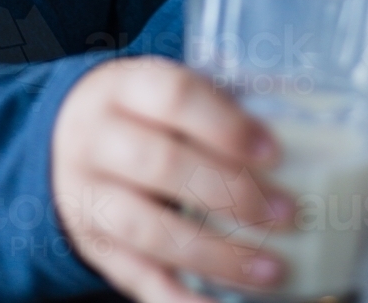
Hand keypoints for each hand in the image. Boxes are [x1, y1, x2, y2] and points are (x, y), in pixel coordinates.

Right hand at [52, 56, 293, 302]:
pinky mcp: (95, 248)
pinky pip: (139, 280)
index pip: (175, 98)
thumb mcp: (167, 85)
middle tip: (287, 213)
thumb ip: (221, 98)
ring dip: (218, 255)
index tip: (274, 152)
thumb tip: (300, 114)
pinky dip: (184, 299)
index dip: (227, 126)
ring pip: (150, 232)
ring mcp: (91, 198)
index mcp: (126, 87)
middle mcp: (99, 140)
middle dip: (232, 193)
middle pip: (163, 165)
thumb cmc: (144, 109)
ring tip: (273, 268)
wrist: (67, 137)